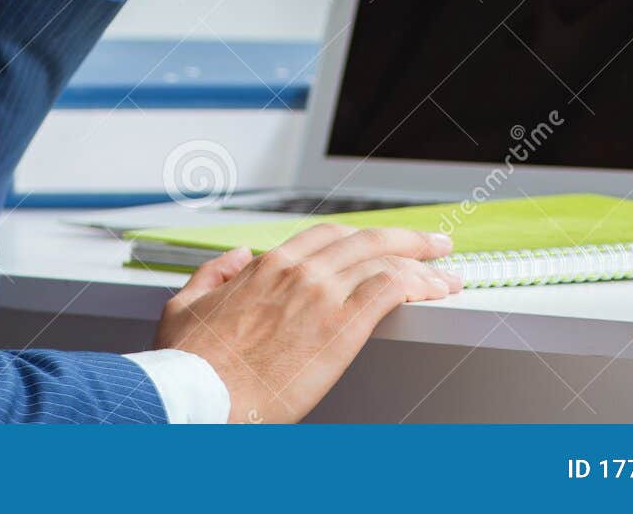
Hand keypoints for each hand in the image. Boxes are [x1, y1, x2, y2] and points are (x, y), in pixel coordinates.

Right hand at [152, 224, 460, 423]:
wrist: (202, 396)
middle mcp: (298, 271)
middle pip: (365, 239)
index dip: (360, 236)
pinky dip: (418, 284)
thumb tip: (237, 258)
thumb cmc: (191, 363)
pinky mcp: (341, 327)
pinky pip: (390, 290)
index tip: (379, 243)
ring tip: (447, 272)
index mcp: (266, 266)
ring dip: (423, 263)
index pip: (327, 236)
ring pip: (384, 260)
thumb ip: (214, 274)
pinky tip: (435, 292)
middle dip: (406, 239)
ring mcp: (321, 295)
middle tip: (432, 243)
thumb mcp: (186, 304)